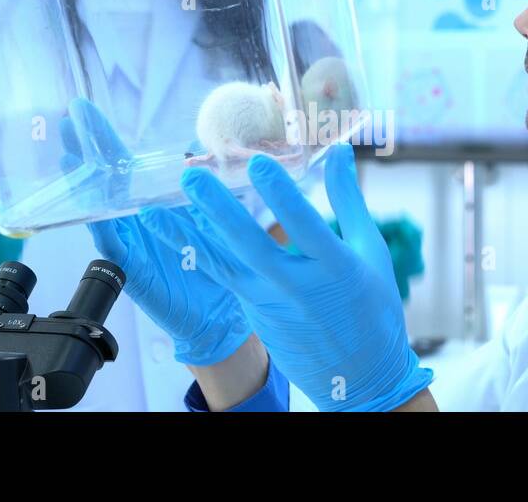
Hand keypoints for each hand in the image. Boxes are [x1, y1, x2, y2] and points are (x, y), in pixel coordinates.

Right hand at [60, 98, 249, 365]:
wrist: (219, 311)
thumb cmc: (213, 261)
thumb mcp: (211, 214)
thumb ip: (207, 184)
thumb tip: (210, 145)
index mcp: (150, 204)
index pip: (123, 164)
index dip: (105, 139)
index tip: (85, 109)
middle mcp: (134, 221)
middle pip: (103, 181)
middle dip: (85, 151)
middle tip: (68, 121)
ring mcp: (129, 245)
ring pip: (100, 209)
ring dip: (84, 184)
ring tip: (70, 156)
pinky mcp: (133, 271)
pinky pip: (114, 248)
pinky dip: (102, 229)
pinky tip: (91, 210)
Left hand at [173, 143, 432, 410]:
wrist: (361, 377)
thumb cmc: (373, 308)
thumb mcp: (370, 251)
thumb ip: (348, 199)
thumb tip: (337, 149)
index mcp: (335, 268)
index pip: (305, 225)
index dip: (280, 194)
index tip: (258, 163)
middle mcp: (298, 286)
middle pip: (251, 245)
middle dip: (219, 210)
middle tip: (192, 178)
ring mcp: (270, 303)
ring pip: (223, 266)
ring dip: (188, 236)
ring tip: (154, 211)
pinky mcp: (254, 313)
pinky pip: (224, 278)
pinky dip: (200, 254)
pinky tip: (175, 232)